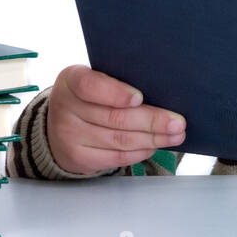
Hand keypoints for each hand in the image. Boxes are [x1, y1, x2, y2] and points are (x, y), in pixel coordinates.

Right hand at [46, 65, 186, 175]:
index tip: (140, 97)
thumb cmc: (87, 96)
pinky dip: (140, 152)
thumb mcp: (94, 79)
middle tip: (177, 122)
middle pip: (115, 117)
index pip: (91, 85)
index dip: (116, 93)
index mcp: (71, 80)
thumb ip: (118, 82)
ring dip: (152, 138)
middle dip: (152, 121)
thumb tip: (160, 90)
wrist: (59, 124)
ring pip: (120, 139)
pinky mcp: (78, 157)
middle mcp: (65, 107)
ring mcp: (69, 135)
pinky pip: (115, 156)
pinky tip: (154, 145)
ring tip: (175, 135)